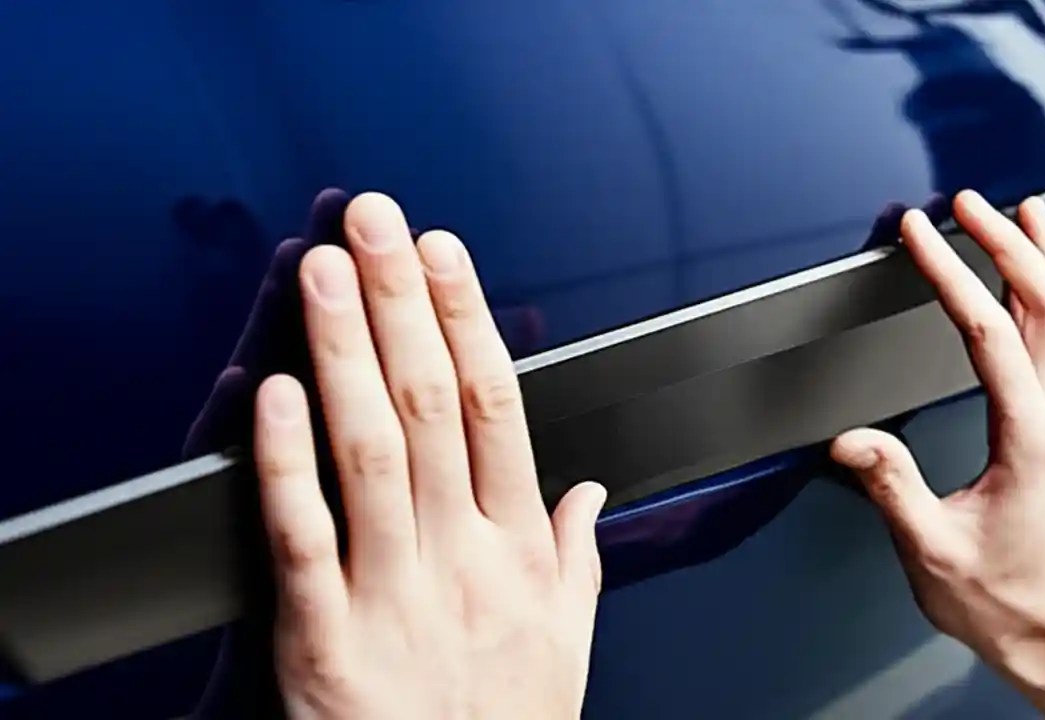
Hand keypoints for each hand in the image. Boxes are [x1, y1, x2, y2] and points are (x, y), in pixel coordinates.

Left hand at [253, 193, 605, 718]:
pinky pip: (307, 534)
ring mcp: (393, 594)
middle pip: (431, 404)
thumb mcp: (567, 645)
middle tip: (376, 222)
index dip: (467, 321)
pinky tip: (276, 390)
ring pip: (371, 449)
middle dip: (403, 301)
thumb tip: (585, 488)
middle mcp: (461, 559)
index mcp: (519, 552)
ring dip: (347, 349)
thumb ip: (577, 556)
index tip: (443, 256)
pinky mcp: (323, 639)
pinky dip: (287, 459)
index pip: (497, 408)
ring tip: (328, 270)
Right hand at [831, 191, 1044, 680]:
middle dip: (1006, 243)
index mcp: (1024, 437)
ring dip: (1038, 256)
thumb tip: (850, 440)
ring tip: (1015, 209)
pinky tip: (1029, 274)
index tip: (920, 235)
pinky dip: (1044, 290)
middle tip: (964, 203)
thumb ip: (891, 489)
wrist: (1041, 621)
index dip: (951, 276)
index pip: (987, 333)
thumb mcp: (930, 550)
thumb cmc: (994, 593)